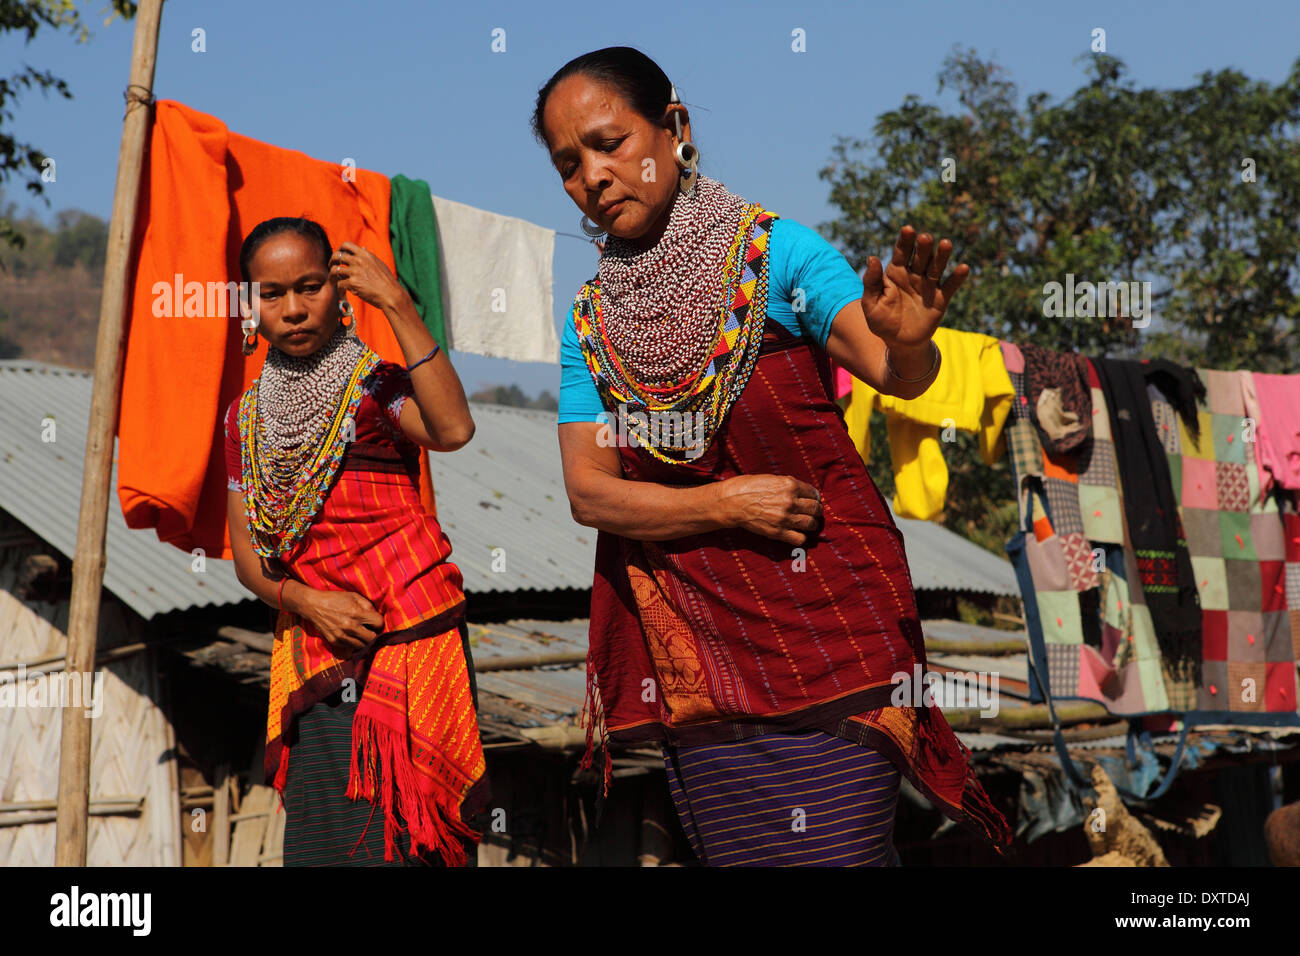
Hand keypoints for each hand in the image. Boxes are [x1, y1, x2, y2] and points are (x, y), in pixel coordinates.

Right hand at [299, 588, 384, 658]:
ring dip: (363, 641)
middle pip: (372, 638)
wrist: (313, 605)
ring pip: (362, 646)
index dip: (378, 623)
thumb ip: (368, 606)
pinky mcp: (334, 642)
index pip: (378, 624)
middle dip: (373, 634)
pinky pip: (350, 648)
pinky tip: (351, 636)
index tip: (375, 622)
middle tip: (370, 630)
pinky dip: (353, 643)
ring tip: (360, 634)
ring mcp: (342, 636)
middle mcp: (350, 626)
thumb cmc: (335, 599)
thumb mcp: (354, 596)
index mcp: (357, 613)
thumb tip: (377, 616)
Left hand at [330, 242, 408, 313]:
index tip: (338, 256)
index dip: (339, 249)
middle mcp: (359, 261)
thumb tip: (363, 247)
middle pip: (337, 256)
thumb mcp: (379, 264)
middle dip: (332, 261)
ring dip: (333, 277)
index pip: (347, 245)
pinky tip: (342, 293)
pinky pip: (339, 284)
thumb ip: (368, 256)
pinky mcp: (353, 283)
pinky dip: (339, 289)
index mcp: (365, 255)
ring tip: (335, 282)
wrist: (391, 295)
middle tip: (332, 267)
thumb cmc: (387, 281)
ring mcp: (355, 272)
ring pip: (335, 271)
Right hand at [717, 475, 822, 546]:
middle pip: (815, 509)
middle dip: (815, 511)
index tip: (811, 500)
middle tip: (811, 513)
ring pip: (811, 524)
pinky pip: (800, 539)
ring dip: (811, 524)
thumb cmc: (747, 487)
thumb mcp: (771, 478)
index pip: (813, 493)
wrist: (731, 502)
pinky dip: (800, 537)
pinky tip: (796, 533)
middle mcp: (790, 501)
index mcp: (790, 485)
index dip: (814, 497)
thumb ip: (788, 485)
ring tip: (806, 524)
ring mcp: (785, 518)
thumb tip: (801, 491)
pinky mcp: (778, 532)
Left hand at [861, 226, 968, 348]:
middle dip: (923, 247)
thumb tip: (871, 258)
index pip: (901, 252)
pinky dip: (957, 277)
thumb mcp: (870, 304)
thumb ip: (871, 282)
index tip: (908, 229)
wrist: (899, 343)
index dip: (905, 241)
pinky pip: (950, 286)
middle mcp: (914, 275)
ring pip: (936, 267)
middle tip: (925, 238)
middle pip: (921, 257)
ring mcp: (928, 285)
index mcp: (896, 272)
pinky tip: (963, 268)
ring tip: (946, 244)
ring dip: (942, 255)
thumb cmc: (881, 321)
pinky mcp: (941, 299)